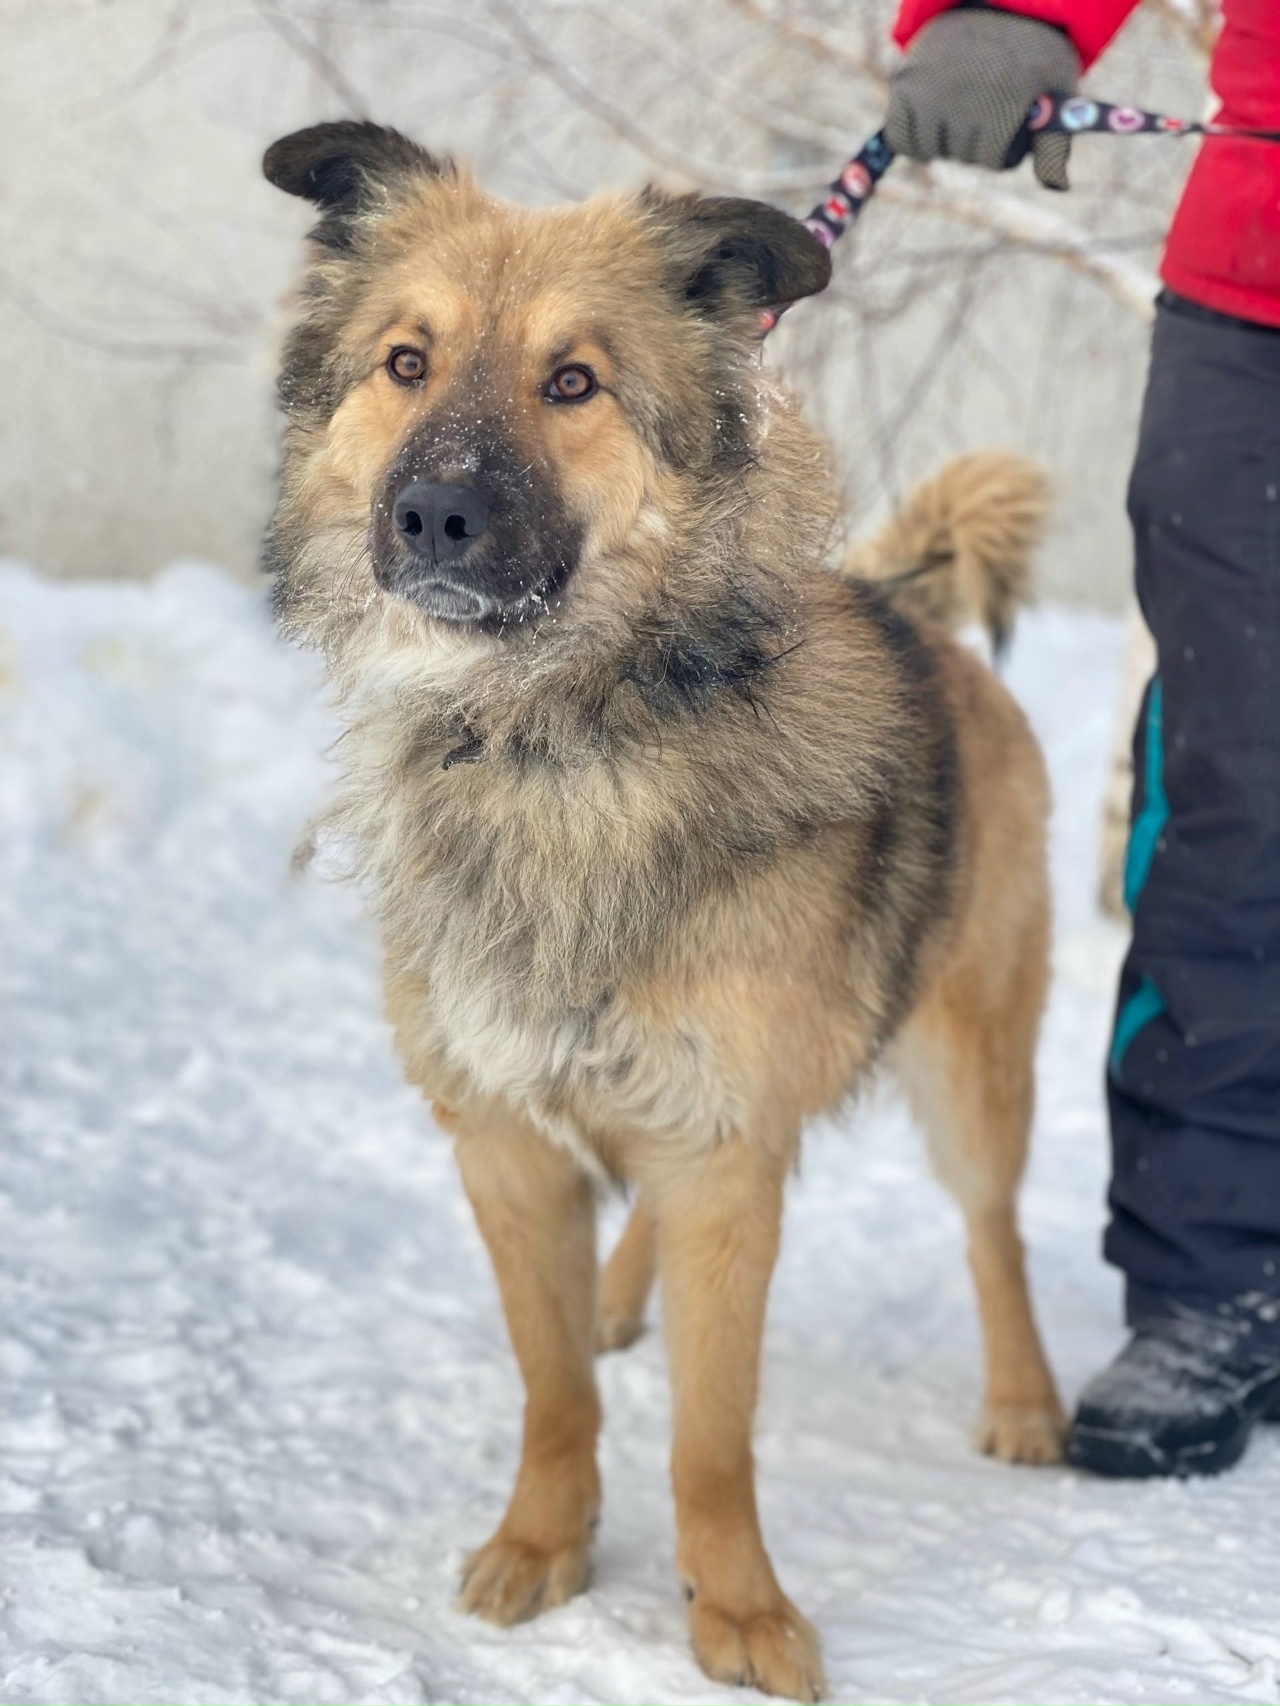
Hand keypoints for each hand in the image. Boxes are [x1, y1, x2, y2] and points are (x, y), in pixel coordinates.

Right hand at [885, 8, 1081, 190]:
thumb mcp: (1057, 88)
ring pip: (931, 150)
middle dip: (976, 139)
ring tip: (960, 107)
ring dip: (945, 139)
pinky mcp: (905, 86)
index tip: (1010, 118)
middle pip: (963, 155)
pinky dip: (914, 137)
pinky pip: (902, 138)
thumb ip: (1055, 142)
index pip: (992, 160)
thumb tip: (1058, 188)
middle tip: (985, 103)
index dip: (1004, 146)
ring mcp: (930, 92)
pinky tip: (931, 119)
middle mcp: (962, 98)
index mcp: (1002, 101)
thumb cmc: (1033, 49)